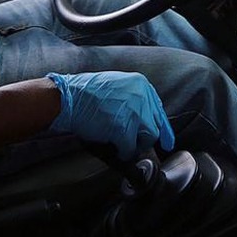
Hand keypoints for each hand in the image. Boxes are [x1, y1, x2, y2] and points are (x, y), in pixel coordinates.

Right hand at [47, 71, 174, 159]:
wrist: (68, 97)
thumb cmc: (85, 93)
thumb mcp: (116, 85)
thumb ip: (132, 98)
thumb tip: (144, 118)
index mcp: (141, 84)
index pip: (158, 110)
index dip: (163, 128)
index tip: (167, 142)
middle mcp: (142, 95)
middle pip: (155, 125)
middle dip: (146, 138)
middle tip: (135, 145)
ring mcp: (134, 111)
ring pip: (149, 137)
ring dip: (136, 145)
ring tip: (123, 146)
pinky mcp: (124, 128)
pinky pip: (131, 148)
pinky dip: (124, 152)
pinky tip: (117, 150)